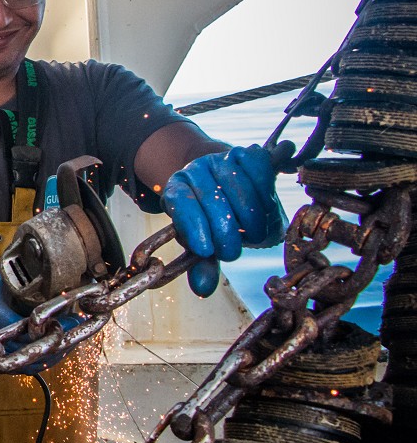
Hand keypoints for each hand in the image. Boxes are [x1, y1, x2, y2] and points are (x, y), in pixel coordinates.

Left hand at [162, 144, 285, 296]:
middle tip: (234, 251)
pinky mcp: (244, 152)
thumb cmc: (211, 220)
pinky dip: (266, 192)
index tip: (207, 250)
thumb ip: (203, 264)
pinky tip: (267, 208)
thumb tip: (203, 289)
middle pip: (213, 201)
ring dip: (252, 218)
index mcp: (175, 189)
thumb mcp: (203, 241)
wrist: (222, 184)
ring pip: (240, 188)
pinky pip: (259, 170)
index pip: (182, 205)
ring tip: (253, 234)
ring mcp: (219, 159)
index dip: (194, 227)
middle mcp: (194, 170)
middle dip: (227, 233)